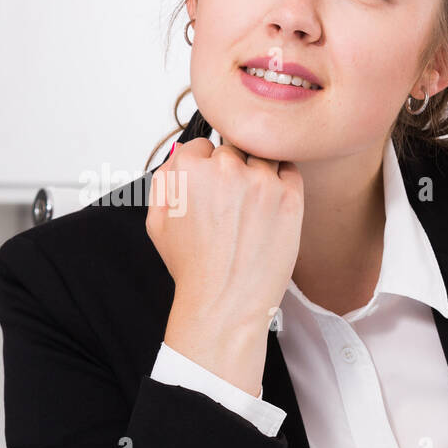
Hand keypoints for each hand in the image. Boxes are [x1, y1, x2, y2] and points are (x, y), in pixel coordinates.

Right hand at [146, 133, 302, 394]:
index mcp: (189, 168)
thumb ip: (166, 178)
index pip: (202, 145)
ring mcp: (262, 181)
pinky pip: (289, 171)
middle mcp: (226, 169)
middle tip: (233, 205)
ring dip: (258, 173)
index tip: (212, 192)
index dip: (206, 170)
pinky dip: (282, 183)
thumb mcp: (157, 221)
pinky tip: (271, 210)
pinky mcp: (290, 197)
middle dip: (233, 171)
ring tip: (252, 209)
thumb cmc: (194, 268)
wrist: (227, 302)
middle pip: (233, 148)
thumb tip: (182, 153)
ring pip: (263, 156)